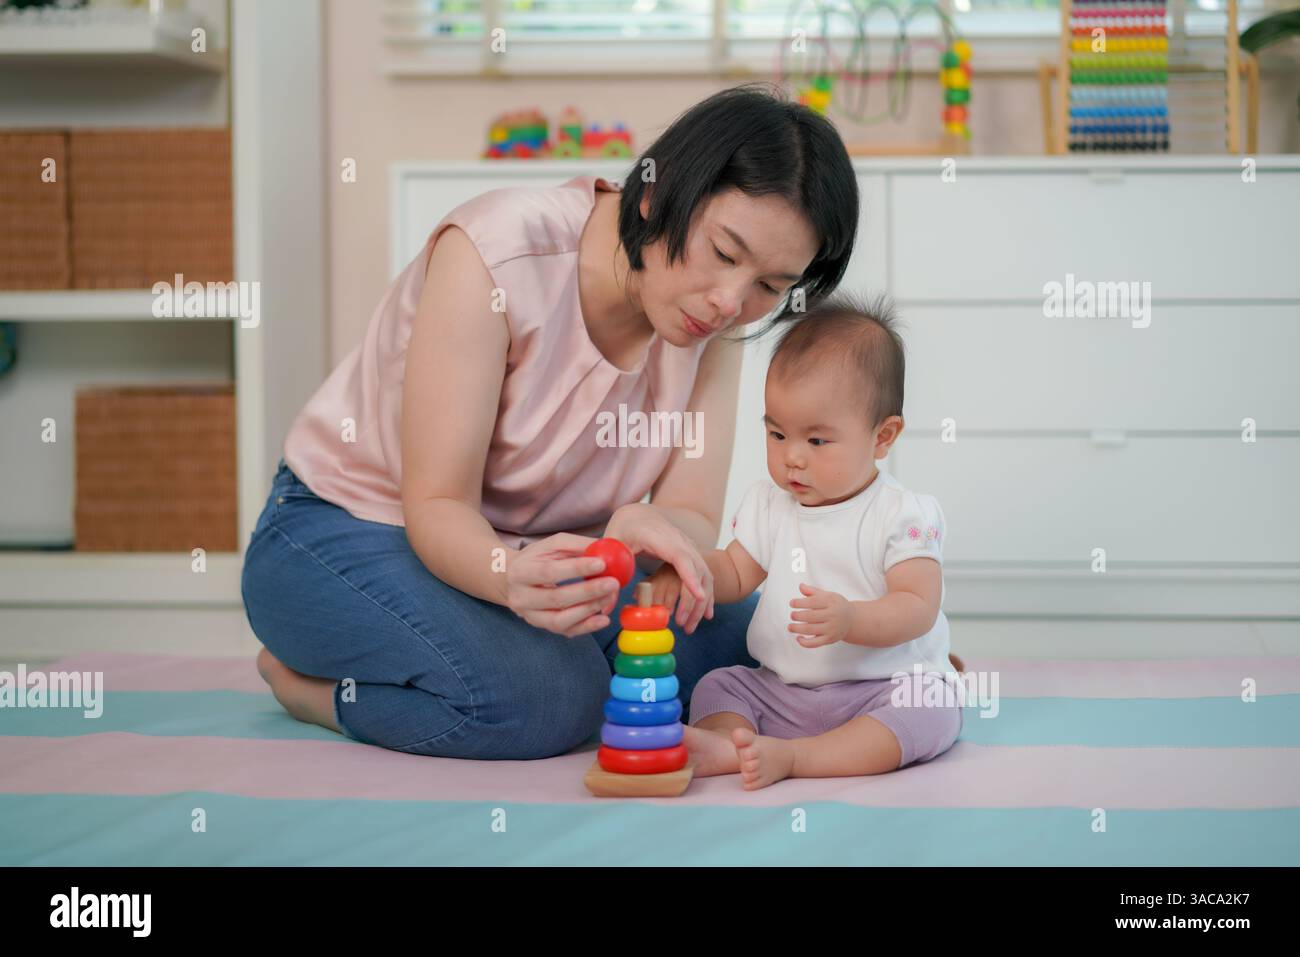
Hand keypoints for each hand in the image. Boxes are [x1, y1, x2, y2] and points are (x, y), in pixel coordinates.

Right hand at [504, 533, 621, 636]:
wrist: (512, 581)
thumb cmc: (536, 559)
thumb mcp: (551, 545)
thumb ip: (576, 545)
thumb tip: (604, 549)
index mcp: (520, 572)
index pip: (549, 571)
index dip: (577, 569)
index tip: (602, 563)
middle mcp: (520, 597)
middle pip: (556, 598)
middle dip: (588, 591)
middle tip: (613, 583)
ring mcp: (530, 616)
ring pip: (560, 619)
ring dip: (589, 610)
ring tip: (610, 597)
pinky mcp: (542, 627)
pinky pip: (565, 631)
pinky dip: (586, 627)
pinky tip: (603, 619)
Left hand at [606, 503, 713, 633]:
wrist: (639, 514)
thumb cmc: (624, 529)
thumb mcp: (612, 547)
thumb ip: (611, 575)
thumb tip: (604, 609)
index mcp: (659, 536)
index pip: (680, 556)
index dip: (690, 576)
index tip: (698, 596)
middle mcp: (680, 540)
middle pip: (697, 570)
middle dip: (694, 599)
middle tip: (682, 625)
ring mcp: (689, 547)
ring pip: (705, 575)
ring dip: (702, 602)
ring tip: (689, 627)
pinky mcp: (692, 555)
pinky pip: (704, 576)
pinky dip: (706, 595)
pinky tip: (704, 615)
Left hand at [788, 582, 850, 646]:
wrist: (851, 620)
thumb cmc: (836, 606)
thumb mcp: (827, 595)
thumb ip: (813, 591)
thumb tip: (801, 586)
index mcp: (831, 602)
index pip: (813, 602)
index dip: (800, 603)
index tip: (792, 603)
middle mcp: (832, 616)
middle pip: (811, 616)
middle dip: (798, 616)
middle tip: (792, 615)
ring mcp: (831, 629)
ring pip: (811, 630)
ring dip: (797, 629)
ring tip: (790, 627)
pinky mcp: (829, 639)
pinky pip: (815, 643)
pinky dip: (805, 643)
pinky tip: (798, 638)